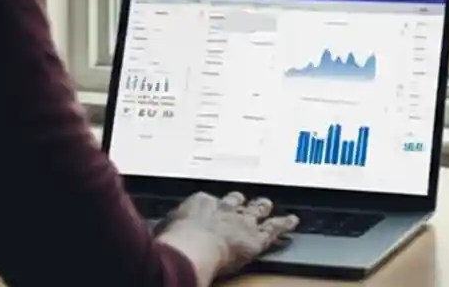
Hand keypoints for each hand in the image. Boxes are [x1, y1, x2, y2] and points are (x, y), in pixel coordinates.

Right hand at [157, 191, 297, 285]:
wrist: (192, 248)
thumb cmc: (173, 242)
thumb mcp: (163, 230)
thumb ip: (165, 229)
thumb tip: (156, 234)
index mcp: (199, 203)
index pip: (207, 201)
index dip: (212, 205)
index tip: (211, 207)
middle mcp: (223, 208)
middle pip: (235, 201)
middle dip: (239, 202)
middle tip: (243, 201)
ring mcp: (241, 221)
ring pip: (257, 210)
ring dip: (262, 208)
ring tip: (268, 205)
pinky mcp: (255, 238)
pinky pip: (274, 229)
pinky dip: (284, 224)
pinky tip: (292, 221)